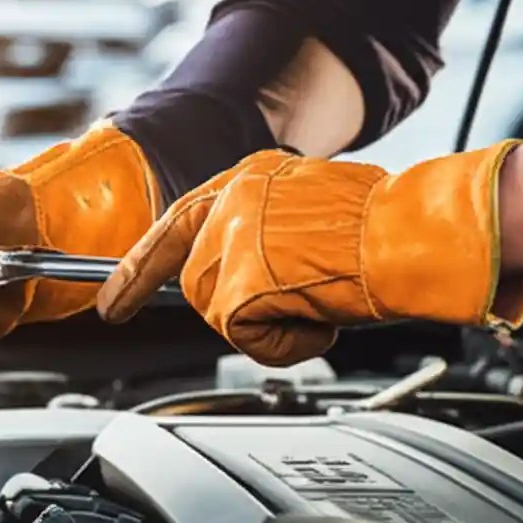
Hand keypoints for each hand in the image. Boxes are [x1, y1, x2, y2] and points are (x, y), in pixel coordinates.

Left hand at [97, 143, 522, 365]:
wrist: (413, 234)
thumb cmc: (384, 229)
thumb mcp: (308, 212)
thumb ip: (264, 236)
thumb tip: (251, 276)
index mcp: (248, 180)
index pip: (174, 225)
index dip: (138, 269)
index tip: (109, 301)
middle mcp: (231, 203)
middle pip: (194, 280)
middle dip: (234, 306)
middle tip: (293, 303)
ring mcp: (231, 240)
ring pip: (214, 310)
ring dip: (264, 323)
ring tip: (316, 304)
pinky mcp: (241, 281)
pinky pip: (242, 335)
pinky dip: (282, 342)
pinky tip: (318, 318)